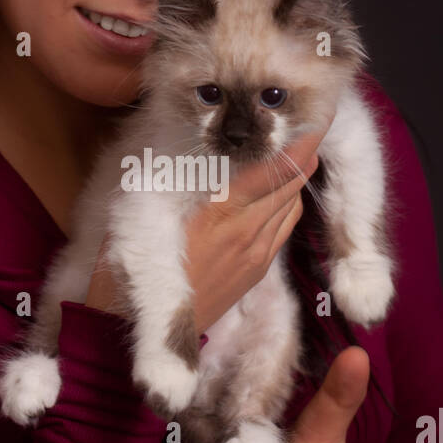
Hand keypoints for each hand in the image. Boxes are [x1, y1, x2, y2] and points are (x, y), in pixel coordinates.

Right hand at [84, 121, 330, 325]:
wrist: (134, 329)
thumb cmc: (130, 265)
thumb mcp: (145, 212)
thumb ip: (177, 175)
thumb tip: (197, 140)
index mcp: (222, 211)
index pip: (278, 168)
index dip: (302, 140)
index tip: (313, 112)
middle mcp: (248, 231)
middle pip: (293, 181)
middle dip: (305, 148)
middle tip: (308, 119)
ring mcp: (257, 253)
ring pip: (293, 203)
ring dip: (298, 175)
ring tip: (296, 147)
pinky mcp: (257, 270)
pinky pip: (285, 226)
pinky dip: (288, 201)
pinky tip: (279, 190)